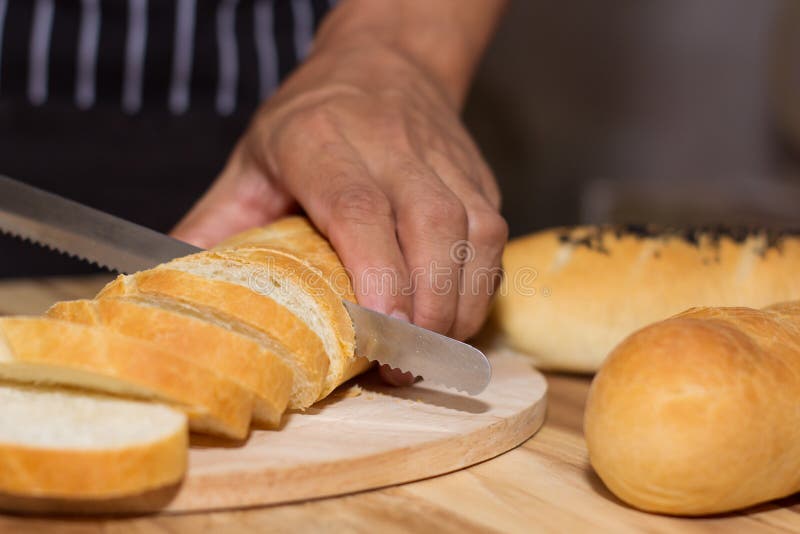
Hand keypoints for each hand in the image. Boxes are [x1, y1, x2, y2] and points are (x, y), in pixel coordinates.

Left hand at [172, 35, 506, 385]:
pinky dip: (481, 285)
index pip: (356, 206)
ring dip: (459, 303)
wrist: (385, 62)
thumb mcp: (251, 160)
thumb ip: (215, 223)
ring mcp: (443, 160)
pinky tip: (456, 316)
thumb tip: (169, 289)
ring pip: (474, 233)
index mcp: (321, 141)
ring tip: (433, 352)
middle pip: (429, 225)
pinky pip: (493, 235)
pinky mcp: (477, 175)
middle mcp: (391, 146)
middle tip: (404, 364)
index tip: (377, 331)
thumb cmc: (312, 116)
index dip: (375, 273)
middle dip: (425, 307)